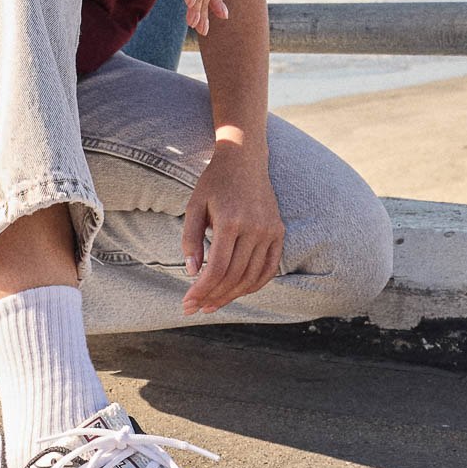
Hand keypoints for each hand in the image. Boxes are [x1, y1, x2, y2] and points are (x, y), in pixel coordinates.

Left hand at [181, 146, 284, 314]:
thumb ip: (190, 239)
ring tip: (212, 304)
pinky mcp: (279, 232)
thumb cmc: (214, 182)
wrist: (245, 159)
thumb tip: (192, 272)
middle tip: (195, 308)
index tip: (188, 301)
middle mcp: (254, 228)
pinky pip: (269, 268)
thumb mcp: (194, 205)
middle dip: (213, 296)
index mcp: (230, 221)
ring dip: (231, 295)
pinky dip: (254, 285)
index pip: (217, 268)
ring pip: (252, 276)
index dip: (202, 290)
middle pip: (234, 276)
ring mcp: (270, 231)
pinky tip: (237, 292)